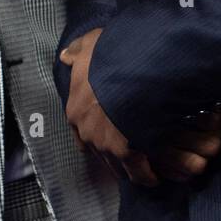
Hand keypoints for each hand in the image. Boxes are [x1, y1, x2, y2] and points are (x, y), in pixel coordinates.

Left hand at [59, 29, 220, 186]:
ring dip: (128, 167)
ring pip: (116, 166)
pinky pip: (138, 172)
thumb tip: (65, 56)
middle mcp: (86, 130)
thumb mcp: (94, 44)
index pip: (78, 130)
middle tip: (128, 150)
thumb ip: (80, 50)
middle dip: (110, 152)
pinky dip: (146, 176)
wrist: (136, 69)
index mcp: (75, 107)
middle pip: (97, 150)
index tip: (105, 134)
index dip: (92, 132)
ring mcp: (105, 144)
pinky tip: (155, 177)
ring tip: (143, 165)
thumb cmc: (114, 54)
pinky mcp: (127, 153)